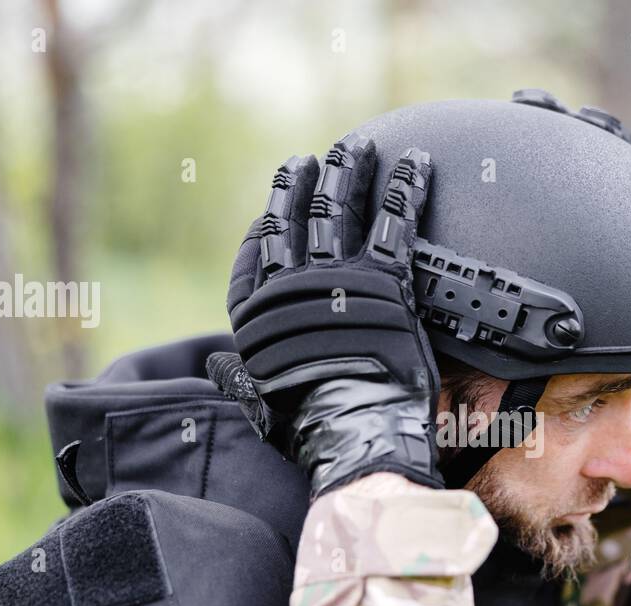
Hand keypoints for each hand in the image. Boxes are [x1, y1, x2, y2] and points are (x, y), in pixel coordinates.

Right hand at [222, 132, 440, 497]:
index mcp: (260, 313)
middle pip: (297, 219)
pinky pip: (396, 223)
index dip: (266, 225)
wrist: (354, 433)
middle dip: (304, 183)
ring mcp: (340, 278)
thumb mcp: (255, 404)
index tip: (271, 208)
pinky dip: (406, 189)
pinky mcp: (387, 281)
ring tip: (355, 146)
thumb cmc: (305, 427)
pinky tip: (415, 163)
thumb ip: (235, 377)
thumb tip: (214, 364)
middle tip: (312, 159)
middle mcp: (295, 285)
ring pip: (340, 210)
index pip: (256, 255)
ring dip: (348, 172)